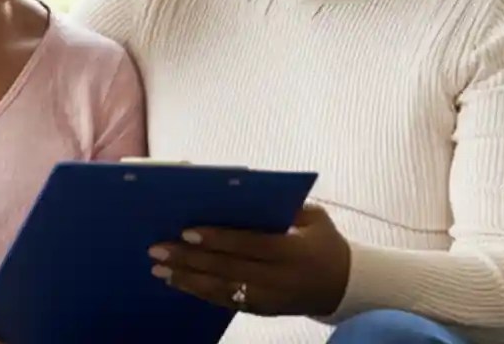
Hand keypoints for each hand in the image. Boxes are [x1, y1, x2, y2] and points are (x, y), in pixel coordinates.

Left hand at [148, 203, 350, 316]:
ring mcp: (269, 299)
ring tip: (159, 268)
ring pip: (222, 290)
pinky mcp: (262, 310)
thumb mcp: (315, 219)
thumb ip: (285, 208)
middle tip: (158, 249)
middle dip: (190, 259)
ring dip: (188, 279)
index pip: (249, 244)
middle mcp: (280, 279)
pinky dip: (200, 292)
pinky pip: (227, 302)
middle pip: (228, 269)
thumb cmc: (325, 243)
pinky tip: (179, 282)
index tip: (186, 231)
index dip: (218, 240)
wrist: (346, 287)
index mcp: (293, 252)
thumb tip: (242, 193)